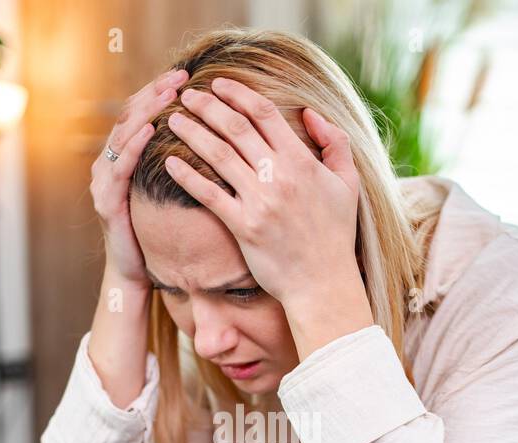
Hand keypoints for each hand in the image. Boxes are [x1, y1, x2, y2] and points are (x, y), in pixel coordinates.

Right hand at [90, 68, 187, 287]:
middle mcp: (110, 163)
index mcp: (125, 158)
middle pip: (131, 116)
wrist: (136, 273)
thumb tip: (214, 137)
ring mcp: (104, 181)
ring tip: (167, 94)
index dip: (160, 92)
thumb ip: (179, 163)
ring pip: (122, 135)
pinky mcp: (106, 202)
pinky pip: (119, 168)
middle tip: (179, 76)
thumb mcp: (170, 192)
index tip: (186, 75)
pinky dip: (133, 146)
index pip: (142, 113)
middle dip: (154, 94)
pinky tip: (149, 131)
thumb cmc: (158, 232)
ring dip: (146, 112)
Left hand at [164, 78, 371, 355]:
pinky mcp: (243, 227)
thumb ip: (334, 143)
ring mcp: (259, 201)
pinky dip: (188, 176)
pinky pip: (209, 195)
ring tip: (172, 119)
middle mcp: (279, 176)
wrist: (322, 282)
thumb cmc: (335, 234)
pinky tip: (170, 162)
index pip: (264, 114)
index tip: (218, 84)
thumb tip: (310, 113)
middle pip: (235, 128)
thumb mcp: (347, 183)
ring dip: (192, 133)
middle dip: (207, 106)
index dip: (238, 94)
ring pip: (218, 156)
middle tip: (185, 94)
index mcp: (302, 162)